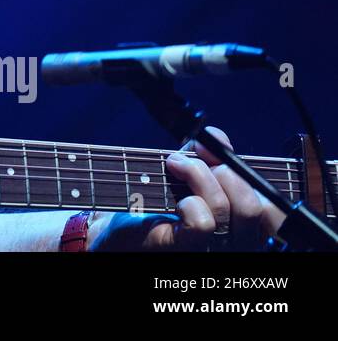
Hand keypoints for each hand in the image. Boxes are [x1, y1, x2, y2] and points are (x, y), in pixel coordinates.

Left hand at [89, 126, 286, 250]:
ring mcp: (209, 250)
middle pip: (253, 207)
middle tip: (189, 160)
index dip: (252, 179)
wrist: (113, 228)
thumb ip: (205, 157)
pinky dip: (188, 200)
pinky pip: (203, 223)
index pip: (274, 212)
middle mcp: (232, 244)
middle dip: (223, 172)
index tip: (218, 153)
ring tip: (174, 166)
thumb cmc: (150, 204)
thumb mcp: (183, 174)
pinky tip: (175, 201)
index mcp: (239, 226)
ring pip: (228, 210)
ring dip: (199, 176)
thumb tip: (216, 138)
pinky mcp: (183, 249)